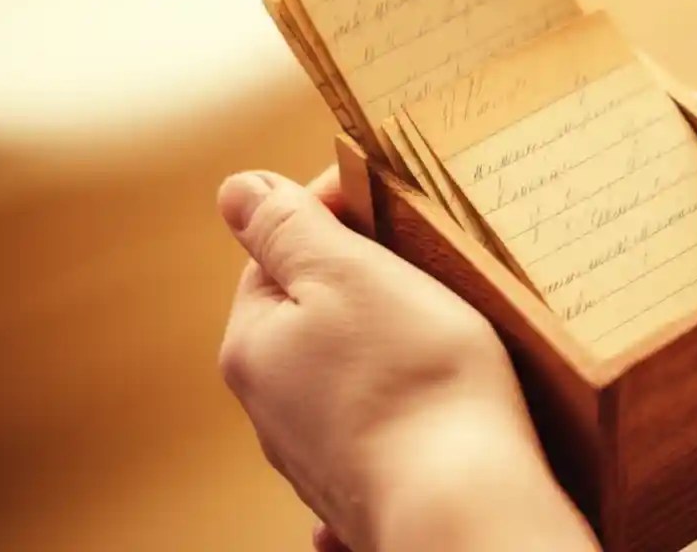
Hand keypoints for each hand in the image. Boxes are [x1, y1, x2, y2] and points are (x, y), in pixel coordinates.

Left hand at [216, 168, 596, 551]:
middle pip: (308, 313)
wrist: (461, 506)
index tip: (385, 190)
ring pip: (341, 371)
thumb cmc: (414, 379)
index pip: (275, 250)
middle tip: (424, 257)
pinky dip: (396, 408)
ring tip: (439, 330)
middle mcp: (269, 406)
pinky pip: (376, 429)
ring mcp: (314, 455)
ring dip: (379, 343)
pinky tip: (422, 407)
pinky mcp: (363, 487)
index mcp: (253, 344)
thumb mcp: (348, 276)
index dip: (328, 208)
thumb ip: (287, 228)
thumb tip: (235, 189)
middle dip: (358, 280)